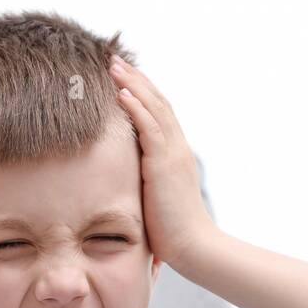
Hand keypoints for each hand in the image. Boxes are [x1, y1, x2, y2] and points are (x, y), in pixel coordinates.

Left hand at [109, 54, 219, 270]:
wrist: (193, 247)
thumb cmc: (173, 233)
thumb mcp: (156, 200)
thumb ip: (145, 185)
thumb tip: (127, 187)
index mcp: (175, 154)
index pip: (159, 114)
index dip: (142, 92)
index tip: (123, 77)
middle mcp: (177, 148)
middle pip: (157, 102)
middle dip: (135, 79)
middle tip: (114, 60)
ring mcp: (173, 154)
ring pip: (154, 108)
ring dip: (133, 84)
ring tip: (113, 66)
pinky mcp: (165, 164)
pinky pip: (150, 128)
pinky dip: (137, 107)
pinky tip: (122, 92)